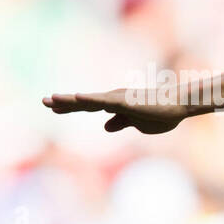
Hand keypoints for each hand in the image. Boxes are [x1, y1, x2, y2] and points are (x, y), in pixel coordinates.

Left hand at [42, 89, 186, 133]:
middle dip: (63, 103)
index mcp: (117, 105)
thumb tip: (105, 126)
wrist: (180, 106)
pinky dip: (88, 99)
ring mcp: (119, 99)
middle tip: (43, 101)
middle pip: (84, 101)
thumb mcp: (139, 124)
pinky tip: (75, 97)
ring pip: (89, 100)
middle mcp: (114, 99)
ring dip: (69, 100)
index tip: (53, 107)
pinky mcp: (126, 101)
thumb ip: (122, 123)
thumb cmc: (164, 113)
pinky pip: (103, 100)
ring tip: (51, 99)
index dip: (70, 107)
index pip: (89, 106)